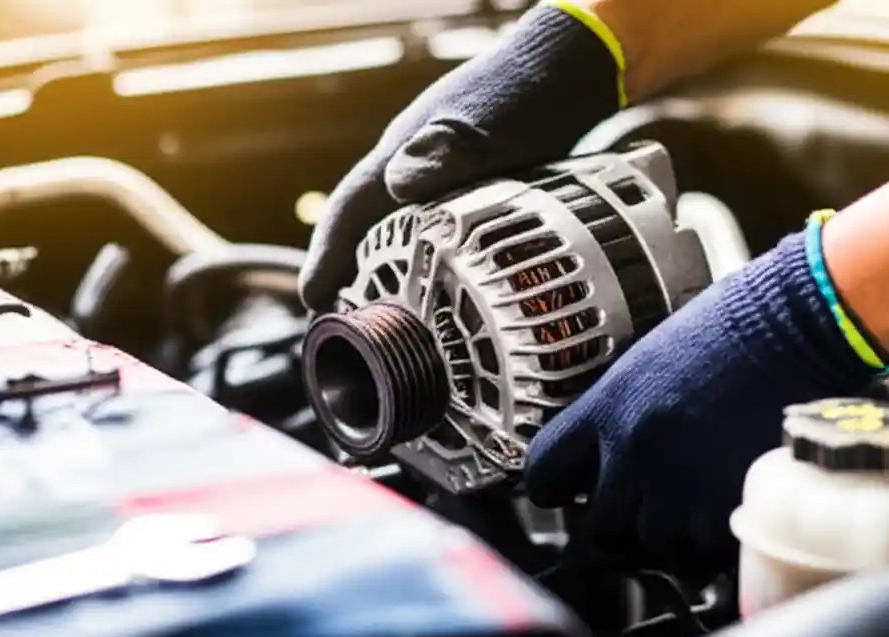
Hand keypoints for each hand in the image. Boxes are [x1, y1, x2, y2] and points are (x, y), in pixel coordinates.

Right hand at [298, 2, 624, 310]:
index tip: (313, 299)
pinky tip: (447, 284)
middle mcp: (414, 165)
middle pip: (366, 225)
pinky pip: (437, 228)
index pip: (349, 210)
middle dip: (350, 272)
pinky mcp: (473, 182)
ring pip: (401, 229)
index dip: (327, 256)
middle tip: (344, 321)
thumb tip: (399, 185)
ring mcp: (443, 173)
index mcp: (404, 153)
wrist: (575, 63)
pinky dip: (431, 260)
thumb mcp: (490, 127)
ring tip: (389, 315)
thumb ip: (448, 153)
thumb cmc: (529, 90)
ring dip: (391, 269)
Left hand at [523, 233, 875, 565]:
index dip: (552, 489)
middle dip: (622, 517)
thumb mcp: (653, 356)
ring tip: (697, 494)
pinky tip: (726, 500)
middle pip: (600, 522)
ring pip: (655, 541)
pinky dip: (714, 534)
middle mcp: (635, 448)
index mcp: (609, 405)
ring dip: (672, 528)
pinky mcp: (728, 503)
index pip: (544, 469)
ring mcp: (680, 480)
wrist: (799, 322)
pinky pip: (706, 546)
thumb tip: (610, 444)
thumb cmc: (735, 324)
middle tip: (649, 498)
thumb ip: (623, 407)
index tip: (564, 493)